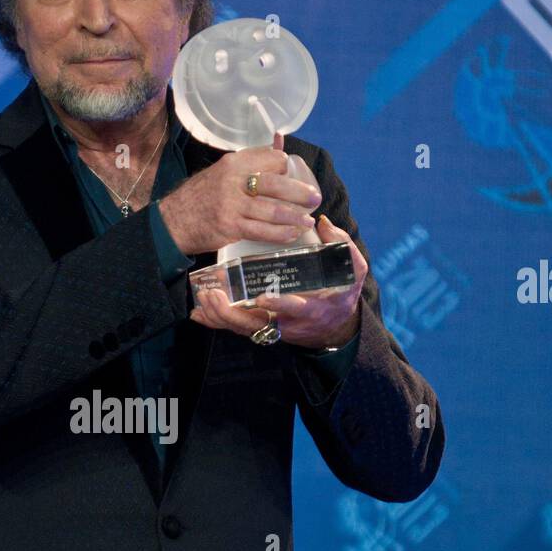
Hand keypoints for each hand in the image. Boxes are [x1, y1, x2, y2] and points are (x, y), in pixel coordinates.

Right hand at [158, 130, 321, 256]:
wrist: (174, 221)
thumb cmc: (201, 196)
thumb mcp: (223, 171)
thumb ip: (252, 160)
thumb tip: (279, 140)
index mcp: (233, 162)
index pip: (270, 159)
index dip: (286, 168)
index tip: (296, 177)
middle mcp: (233, 181)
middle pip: (275, 184)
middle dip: (299, 192)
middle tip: (315, 199)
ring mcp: (232, 205)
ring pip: (271, 210)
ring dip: (294, 217)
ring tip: (308, 221)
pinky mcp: (230, 227)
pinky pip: (262, 231)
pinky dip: (280, 233)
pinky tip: (291, 234)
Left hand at [190, 210, 367, 348]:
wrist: (335, 326)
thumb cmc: (342, 293)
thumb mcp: (353, 270)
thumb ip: (341, 246)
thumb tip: (322, 222)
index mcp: (311, 308)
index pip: (294, 308)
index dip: (279, 304)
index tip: (264, 296)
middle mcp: (288, 323)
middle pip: (256, 324)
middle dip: (233, 313)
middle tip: (214, 295)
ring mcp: (272, 327)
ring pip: (241, 328)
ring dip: (220, 316)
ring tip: (203, 297)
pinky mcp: (261, 328)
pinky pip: (235, 328)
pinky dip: (216, 322)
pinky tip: (198, 313)